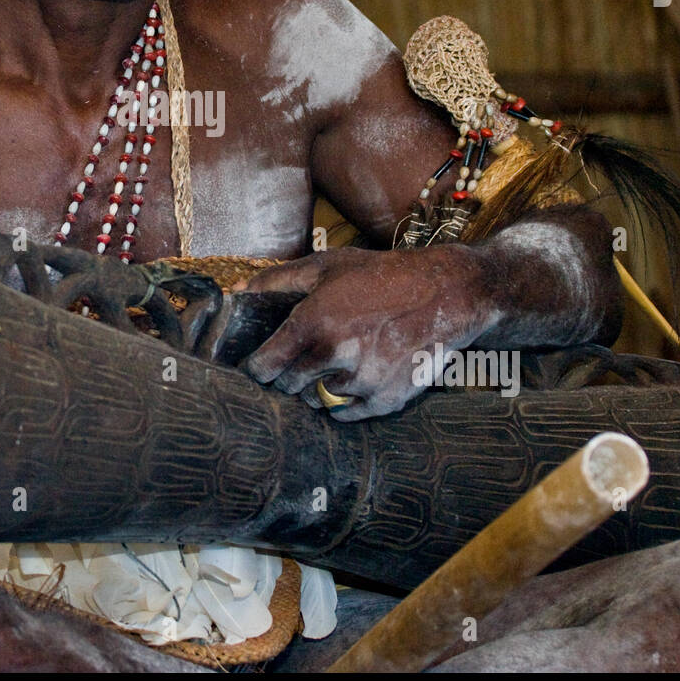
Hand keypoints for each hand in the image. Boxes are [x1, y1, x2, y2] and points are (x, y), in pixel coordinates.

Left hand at [238, 246, 495, 421]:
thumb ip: (275, 282)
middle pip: (287, 387)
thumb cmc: (380, 275)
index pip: (263, 368)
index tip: (260, 365)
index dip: (257, 368)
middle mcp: (334, 356)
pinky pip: (347, 413)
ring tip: (336, 360)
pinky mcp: (386, 400)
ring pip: (317, 400)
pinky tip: (356, 374)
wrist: (445, 293)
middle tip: (301, 357)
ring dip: (318, 386)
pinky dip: (345, 400)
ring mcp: (362, 382)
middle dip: (289, 374)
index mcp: (312, 324)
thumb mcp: (325, 267)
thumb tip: (234, 291)